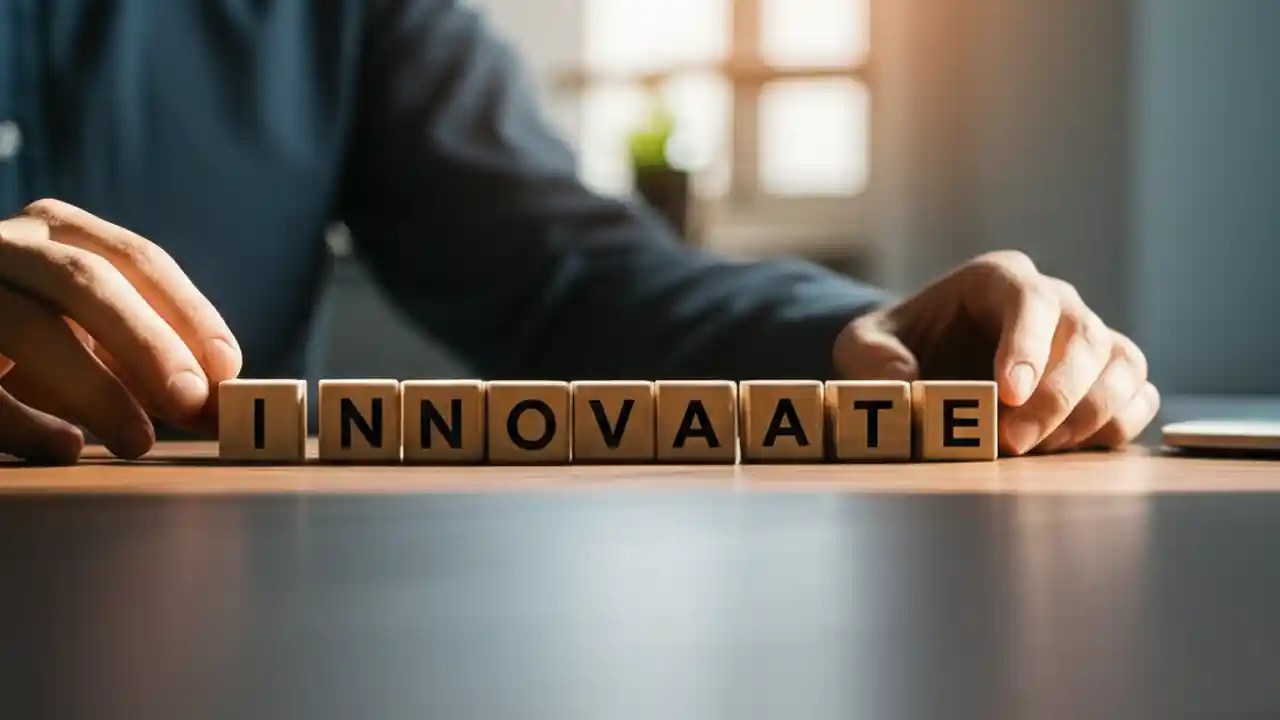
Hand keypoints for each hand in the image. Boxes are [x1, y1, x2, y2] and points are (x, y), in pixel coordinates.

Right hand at [0, 200, 241, 462]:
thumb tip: (221, 409)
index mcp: (59, 231)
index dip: (189, 312)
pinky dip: (23, 420)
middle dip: (146, 342)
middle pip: (85, 281)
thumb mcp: (89, 341)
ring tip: (140, 441)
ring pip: (27, 326)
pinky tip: (66, 448)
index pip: (138, 258)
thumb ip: (151, 366)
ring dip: (94, 388)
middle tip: (191, 400)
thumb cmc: (24, 346)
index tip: (228, 368)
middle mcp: (7, 247)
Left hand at [833, 250, 1158, 454]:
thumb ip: (873, 362)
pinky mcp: (1107, 376)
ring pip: (1121, 364)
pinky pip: (1138, 395)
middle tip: (1013, 443)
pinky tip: (1073, 446)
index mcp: (997, 279)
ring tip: (1038, 450)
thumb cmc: (896, 347)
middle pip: (1083, 336)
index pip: (1028, 299)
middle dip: (1054, 396)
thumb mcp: (862, 346)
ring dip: (1089, 413)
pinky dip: (1117, 424)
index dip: (1027, 346)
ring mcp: (1087, 336)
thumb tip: (904, 387)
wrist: (924, 360)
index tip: (1009, 394)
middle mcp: (1053, 300)